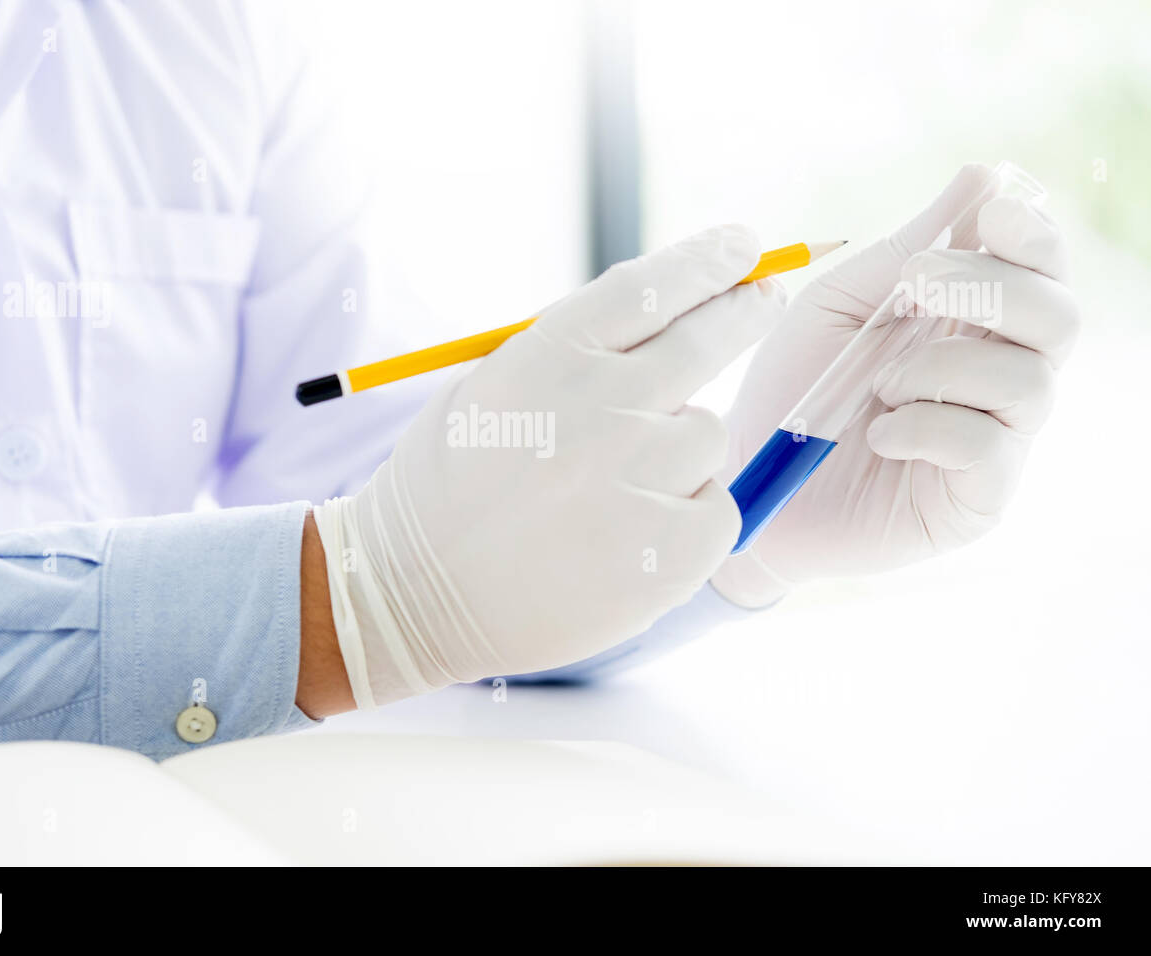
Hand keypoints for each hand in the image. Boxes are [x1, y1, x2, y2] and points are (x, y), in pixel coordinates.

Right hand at [314, 225, 784, 705]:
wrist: (412, 596)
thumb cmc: (450, 486)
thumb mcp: (489, 387)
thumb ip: (572, 353)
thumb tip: (667, 314)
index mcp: (550, 356)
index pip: (654, 285)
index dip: (709, 260)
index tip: (744, 248)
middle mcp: (602, 407)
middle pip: (709, 337)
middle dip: (744, 311)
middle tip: (759, 303)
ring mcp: (638, 479)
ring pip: (708, 432)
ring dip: (680, 448)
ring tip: (615, 488)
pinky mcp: (668, 551)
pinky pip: (716, 508)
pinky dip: (686, 518)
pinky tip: (627, 537)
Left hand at [712, 164, 1080, 606]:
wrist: (753, 483)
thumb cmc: (793, 390)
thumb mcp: (835, 307)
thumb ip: (904, 248)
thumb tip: (982, 173)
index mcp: (970, 321)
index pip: (1041, 268)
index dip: (1034, 234)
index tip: (992, 213)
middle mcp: (997, 374)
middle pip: (1059, 316)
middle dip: (992, 287)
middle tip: (912, 288)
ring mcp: (995, 438)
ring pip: (1031, 381)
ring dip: (945, 366)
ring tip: (878, 384)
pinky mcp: (977, 498)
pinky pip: (990, 448)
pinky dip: (930, 427)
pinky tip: (881, 434)